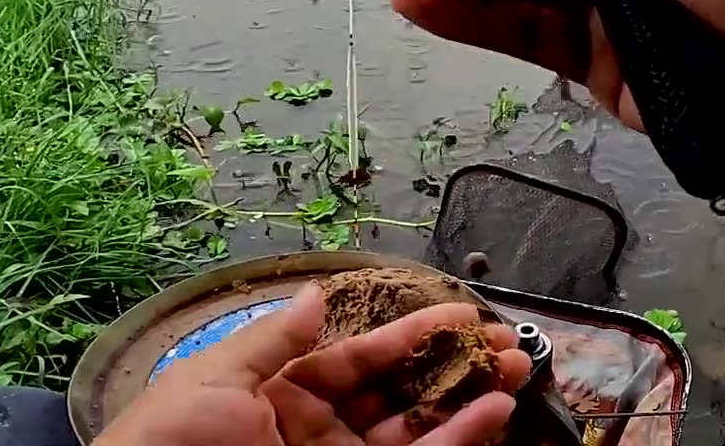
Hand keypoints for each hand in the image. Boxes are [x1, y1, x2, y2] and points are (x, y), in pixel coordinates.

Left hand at [96, 285, 532, 445]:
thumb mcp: (210, 381)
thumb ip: (273, 340)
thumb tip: (317, 293)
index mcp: (281, 396)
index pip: (359, 358)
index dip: (410, 334)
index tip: (458, 312)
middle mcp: (319, 433)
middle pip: (401, 393)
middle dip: (454, 365)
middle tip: (504, 339)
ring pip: (420, 429)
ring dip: (470, 399)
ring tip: (514, 367)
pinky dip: (459, 439)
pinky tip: (492, 410)